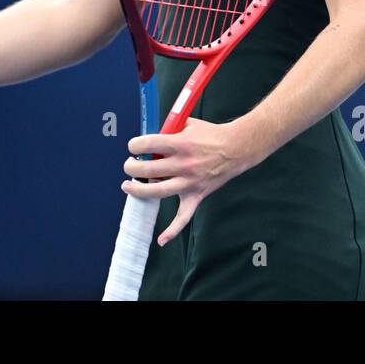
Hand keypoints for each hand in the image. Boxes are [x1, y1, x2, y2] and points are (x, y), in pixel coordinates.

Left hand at [121, 116, 257, 246]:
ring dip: (139, 190)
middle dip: (132, 166)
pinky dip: (173, 230)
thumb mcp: (187, 124)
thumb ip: (168, 129)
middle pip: (148, 169)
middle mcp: (184, 164)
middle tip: (129, 165)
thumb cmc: (211, 134)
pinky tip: (161, 240)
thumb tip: (150, 138)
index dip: (134, 145)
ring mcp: (190, 182)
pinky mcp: (196, 195)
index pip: (148, 144)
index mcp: (180, 143)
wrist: (236, 148)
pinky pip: (184, 217)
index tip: (133, 146)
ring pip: (158, 191)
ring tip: (127, 185)